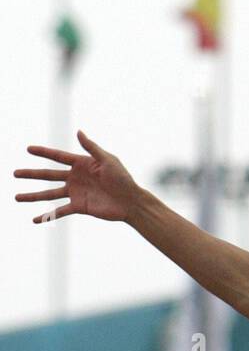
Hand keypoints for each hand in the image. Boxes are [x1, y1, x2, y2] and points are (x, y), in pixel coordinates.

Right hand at [13, 130, 137, 223]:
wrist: (131, 202)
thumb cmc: (123, 179)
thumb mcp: (108, 160)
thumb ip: (92, 147)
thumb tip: (78, 131)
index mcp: (80, 163)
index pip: (57, 156)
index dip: (43, 153)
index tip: (28, 149)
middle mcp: (75, 178)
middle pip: (48, 175)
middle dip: (31, 174)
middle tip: (14, 173)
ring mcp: (75, 193)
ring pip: (49, 194)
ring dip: (33, 196)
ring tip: (17, 197)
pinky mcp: (79, 207)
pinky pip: (60, 211)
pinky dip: (47, 215)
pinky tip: (35, 219)